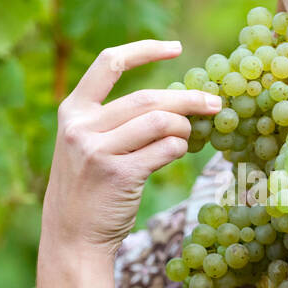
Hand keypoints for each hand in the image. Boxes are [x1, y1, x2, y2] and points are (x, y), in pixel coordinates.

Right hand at [43, 41, 221, 256]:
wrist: (72, 238)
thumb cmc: (88, 190)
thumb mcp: (85, 146)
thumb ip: (114, 121)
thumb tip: (176, 102)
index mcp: (73, 111)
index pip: (109, 63)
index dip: (145, 51)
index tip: (177, 49)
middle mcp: (81, 127)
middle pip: (148, 98)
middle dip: (188, 99)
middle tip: (215, 103)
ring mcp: (98, 151)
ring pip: (160, 122)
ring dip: (185, 128)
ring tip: (190, 137)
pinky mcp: (118, 174)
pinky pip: (165, 149)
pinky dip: (179, 148)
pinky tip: (178, 153)